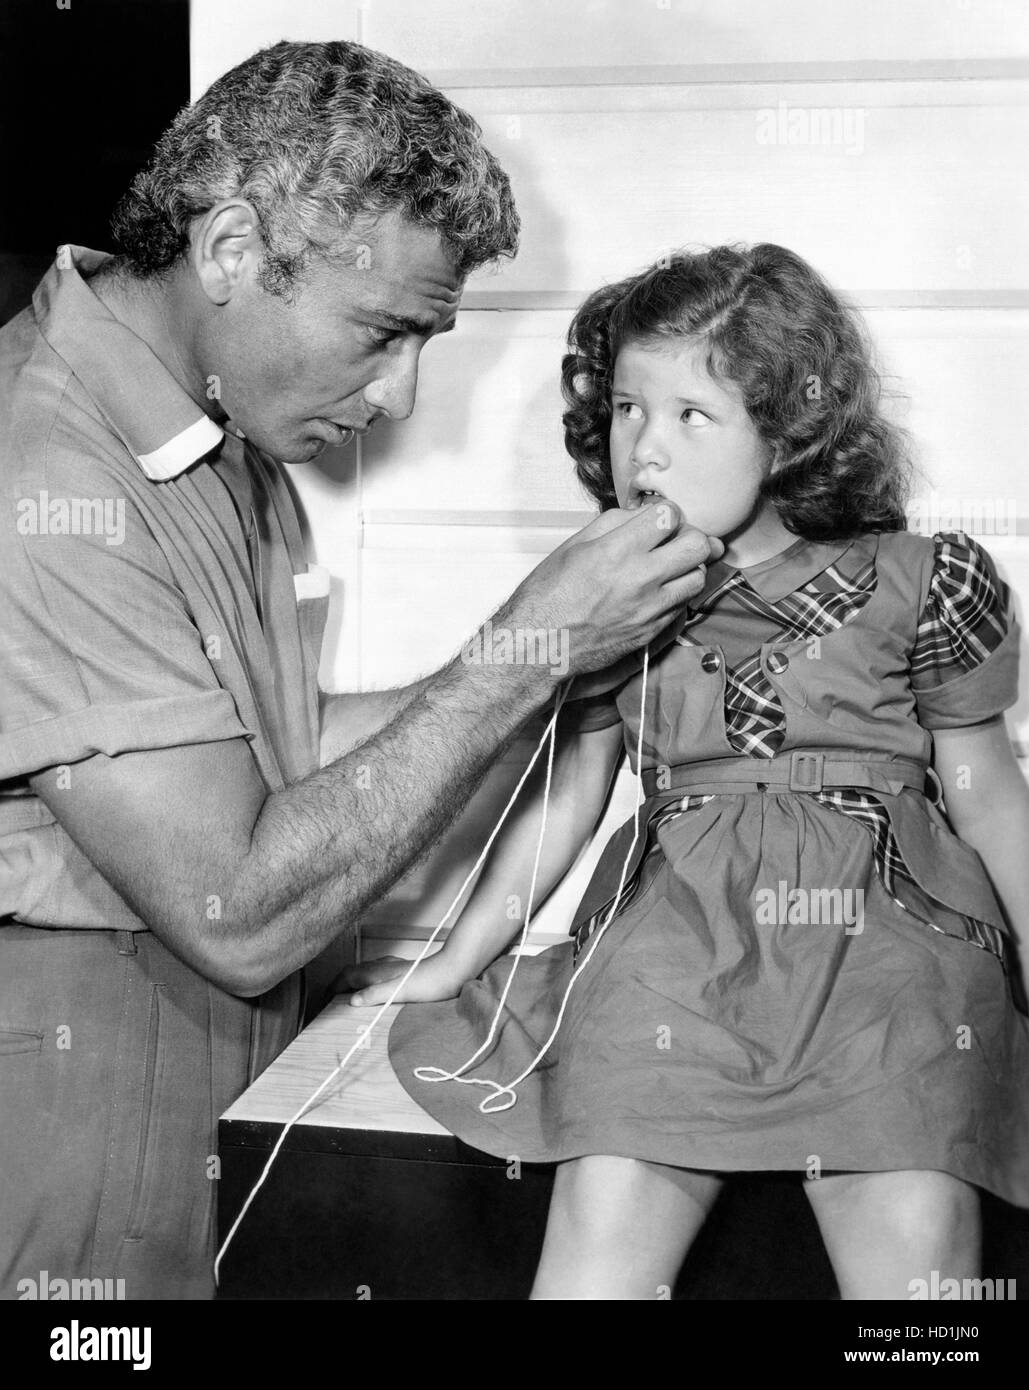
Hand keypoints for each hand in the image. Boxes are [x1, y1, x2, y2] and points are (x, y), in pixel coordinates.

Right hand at [333, 951, 464, 1006]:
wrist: (452, 972)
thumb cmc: (427, 983)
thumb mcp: (398, 992)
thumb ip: (374, 994)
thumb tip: (351, 1001)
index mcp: (376, 972)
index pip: (346, 976)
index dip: (332, 987)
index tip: (323, 1001)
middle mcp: (381, 966)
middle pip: (352, 972)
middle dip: (339, 985)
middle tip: (331, 1001)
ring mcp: (392, 967)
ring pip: (365, 972)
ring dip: (353, 983)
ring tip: (348, 998)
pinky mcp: (402, 971)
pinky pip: (376, 975)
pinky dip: (367, 983)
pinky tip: (375, 992)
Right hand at [502, 504, 722, 681]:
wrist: (539, 645)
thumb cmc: (548, 596)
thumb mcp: (573, 545)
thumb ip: (613, 523)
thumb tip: (641, 515)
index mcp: (618, 550)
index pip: (670, 515)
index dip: (668, 512)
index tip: (659, 519)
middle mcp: (641, 578)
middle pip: (698, 545)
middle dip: (689, 535)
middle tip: (674, 539)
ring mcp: (650, 608)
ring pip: (698, 577)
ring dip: (688, 566)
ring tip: (669, 566)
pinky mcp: (652, 631)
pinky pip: (683, 606)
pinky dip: (677, 593)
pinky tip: (658, 591)